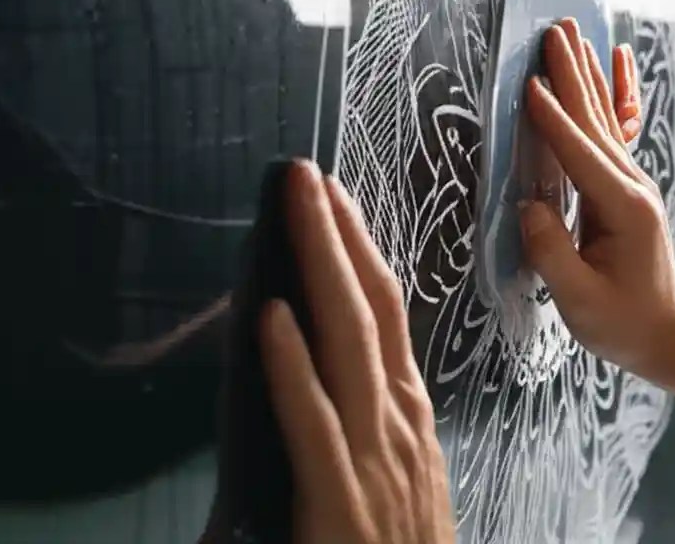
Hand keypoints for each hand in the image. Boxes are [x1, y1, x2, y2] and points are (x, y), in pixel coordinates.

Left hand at [259, 161, 454, 543]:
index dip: (359, 252)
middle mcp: (396, 423)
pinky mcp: (338, 499)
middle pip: (369, 310)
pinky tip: (270, 317)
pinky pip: (312, 421)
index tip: (335, 200)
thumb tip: (317, 369)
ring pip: (346, 344)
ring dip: (318, 268)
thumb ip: (361, 427)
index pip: (386, 315)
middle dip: (338, 236)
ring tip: (296, 209)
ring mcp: (373, 458)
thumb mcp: (392, 481)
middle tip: (308, 175)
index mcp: (405, 416)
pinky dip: (291, 366)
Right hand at [519, 19, 674, 383]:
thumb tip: (529, 208)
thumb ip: (553, 253)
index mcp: (622, 210)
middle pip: (595, 121)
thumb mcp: (582, 301)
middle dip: (571, 74)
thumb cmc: (625, 325)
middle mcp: (632, 188)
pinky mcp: (626, 190)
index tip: (529, 85)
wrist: (669, 336)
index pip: (580, 156)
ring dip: (584, 75)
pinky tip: (613, 64)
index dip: (552, 122)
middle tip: (553, 30)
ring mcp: (633, 185)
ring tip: (570, 36)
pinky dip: (609, 95)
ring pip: (603, 119)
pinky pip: (613, 132)